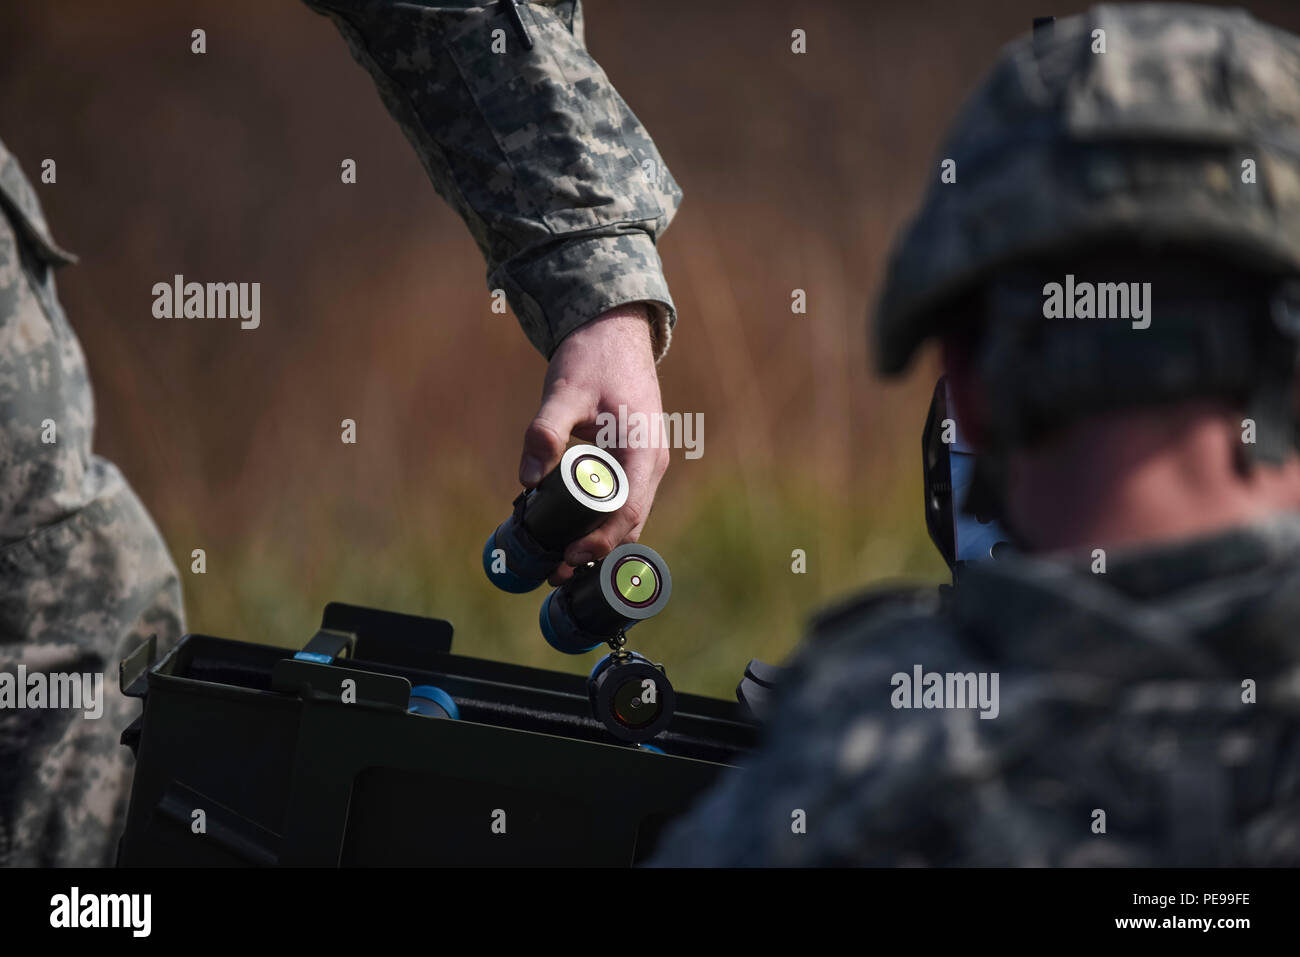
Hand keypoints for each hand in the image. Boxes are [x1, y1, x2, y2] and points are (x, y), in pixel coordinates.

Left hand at [519, 303, 668, 584]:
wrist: (614, 330)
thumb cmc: (593, 358)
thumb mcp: (564, 391)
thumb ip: (544, 432)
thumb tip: (526, 478)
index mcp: (643, 451)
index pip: (628, 510)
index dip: (599, 540)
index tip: (569, 557)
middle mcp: (651, 463)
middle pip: (630, 522)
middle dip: (596, 552)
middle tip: (557, 574)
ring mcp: (646, 464)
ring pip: (628, 515)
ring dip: (599, 541)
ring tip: (561, 565)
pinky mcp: (634, 462)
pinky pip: (623, 501)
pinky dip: (601, 522)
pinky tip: (573, 534)